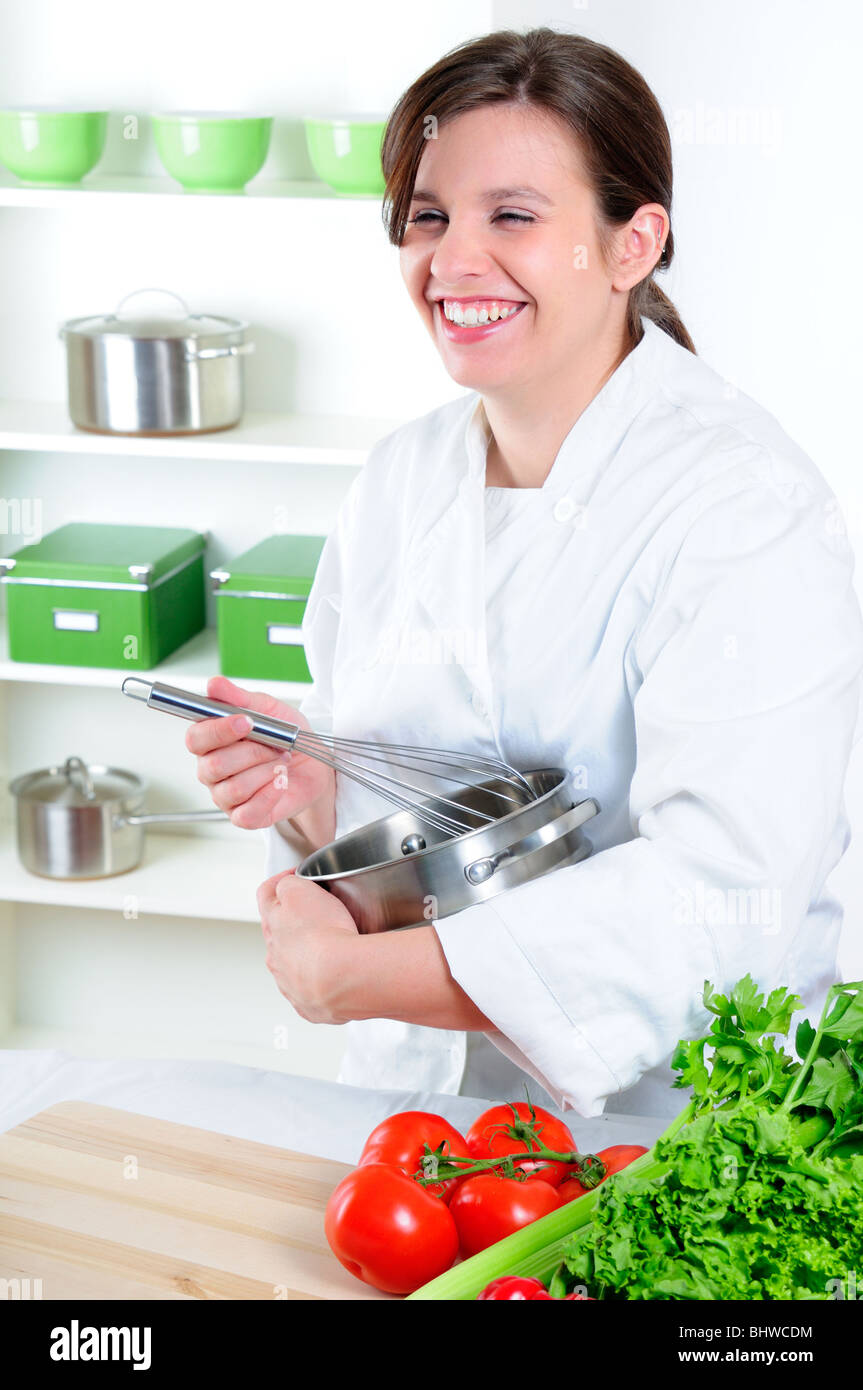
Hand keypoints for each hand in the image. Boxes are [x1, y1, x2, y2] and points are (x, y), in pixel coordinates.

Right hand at [185, 675, 334, 829]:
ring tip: (281, 762)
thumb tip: (214, 684)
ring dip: (267, 771)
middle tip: (276, 745)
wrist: (314, 765)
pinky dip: (270, 794)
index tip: (247, 721)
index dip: (220, 730)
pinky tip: (281, 782)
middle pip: (216, 765)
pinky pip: (248, 812)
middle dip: (254, 752)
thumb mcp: (268, 709)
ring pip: (235, 788)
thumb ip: (239, 698)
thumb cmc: (287, 737)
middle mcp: (211, 769)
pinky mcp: (243, 816)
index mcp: (210, 741)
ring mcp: (224, 796)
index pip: (196, 738)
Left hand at [257, 868, 358, 1022]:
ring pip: (295, 962)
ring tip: (335, 947)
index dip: (280, 879)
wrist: (342, 980)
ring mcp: (290, 983)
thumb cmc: (324, 935)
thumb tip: (285, 885)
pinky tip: (339, 974)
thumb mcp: (301, 890)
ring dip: (309, 953)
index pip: (265, 894)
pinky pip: (313, 988)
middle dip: (297, 920)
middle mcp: (275, 956)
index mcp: (271, 925)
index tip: (296, 876)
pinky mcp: (309, 1005)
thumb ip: (288, 884)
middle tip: (322, 913)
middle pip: (279, 931)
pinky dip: (323, 980)